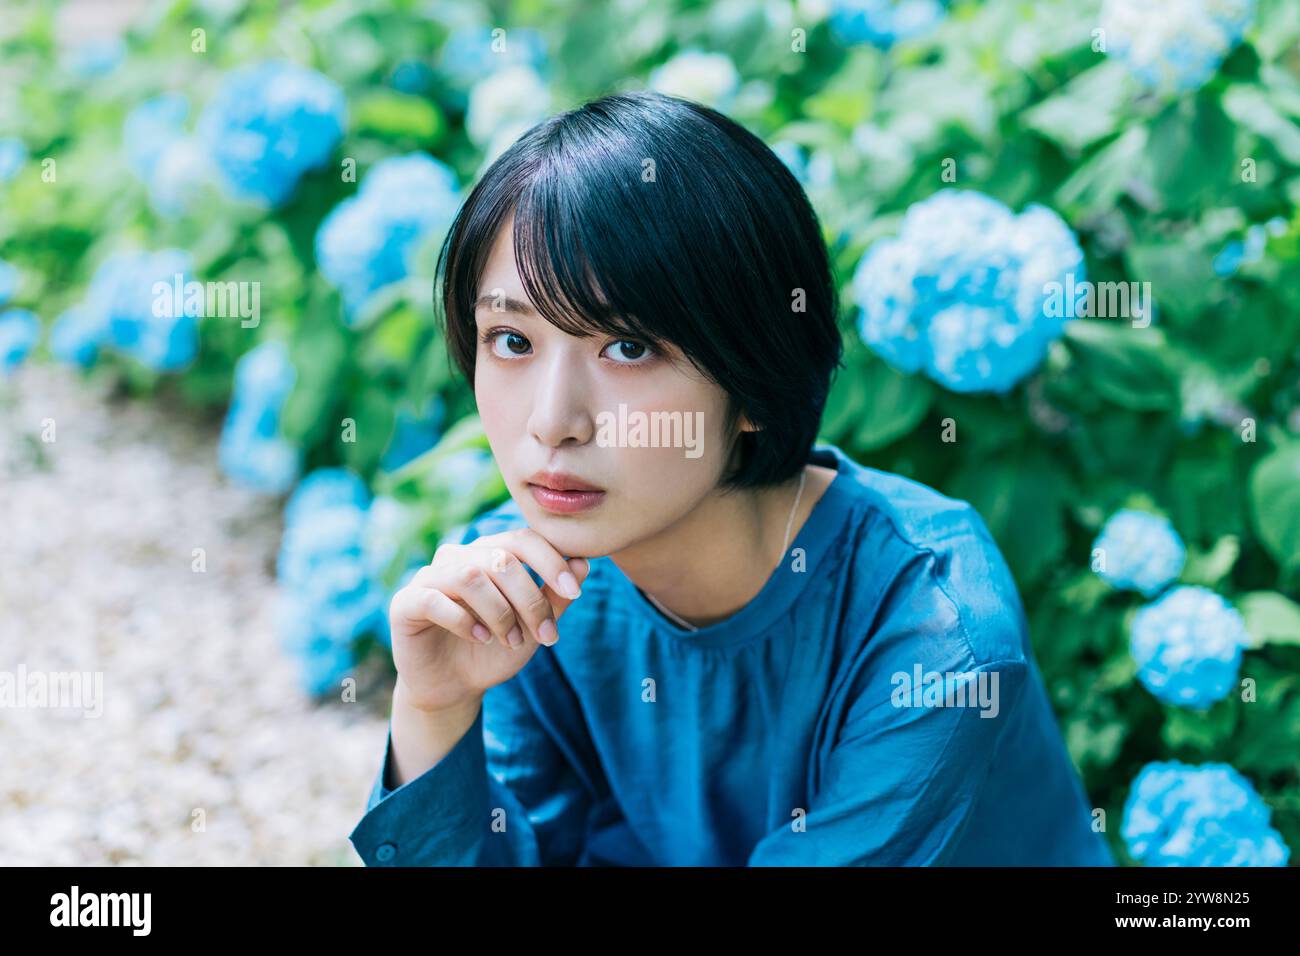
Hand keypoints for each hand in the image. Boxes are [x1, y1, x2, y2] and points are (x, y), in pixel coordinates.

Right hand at [388, 527, 590, 712]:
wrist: (454, 688)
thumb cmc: (495, 650)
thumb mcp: (533, 627)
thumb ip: (555, 597)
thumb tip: (584, 562)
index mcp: (491, 554)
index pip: (524, 539)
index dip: (552, 561)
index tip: (575, 590)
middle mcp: (460, 557)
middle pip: (501, 559)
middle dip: (530, 599)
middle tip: (545, 636)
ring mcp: (429, 577)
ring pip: (470, 575)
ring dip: (499, 612)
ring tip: (511, 641)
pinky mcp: (406, 603)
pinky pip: (434, 599)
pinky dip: (462, 619)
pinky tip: (480, 638)